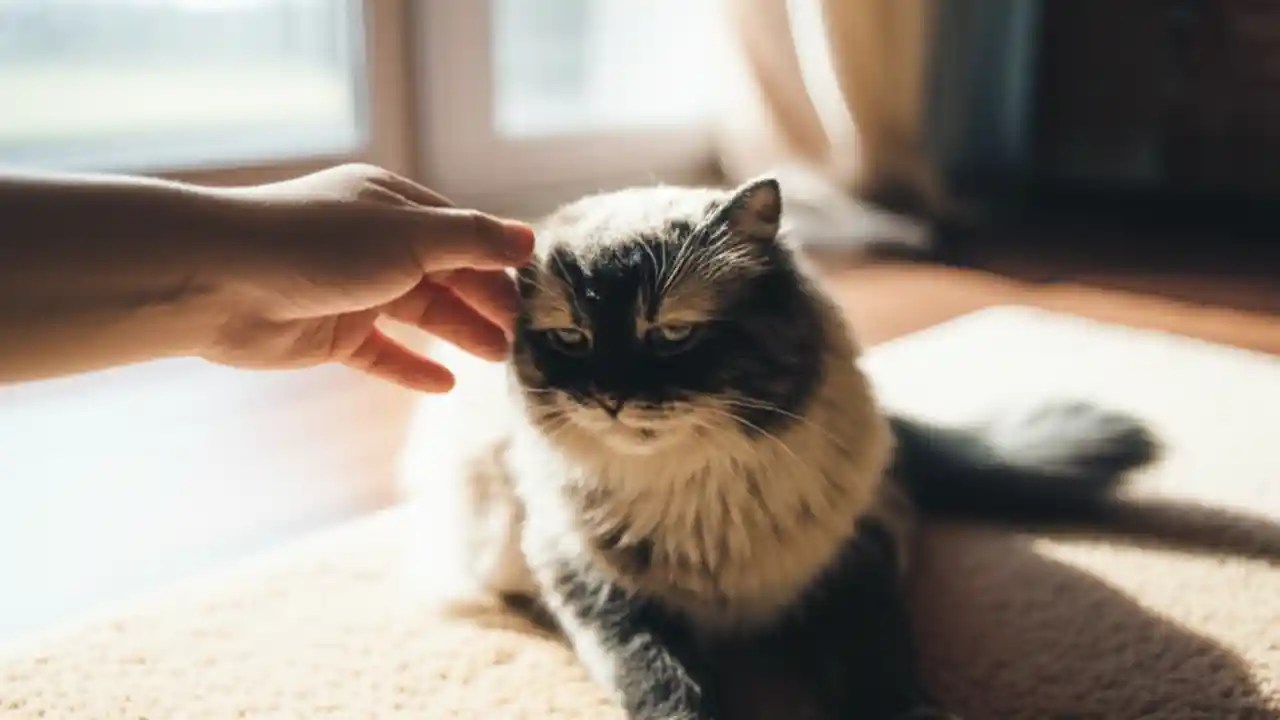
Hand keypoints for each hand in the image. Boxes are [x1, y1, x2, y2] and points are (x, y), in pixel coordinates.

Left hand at [203, 163, 533, 390]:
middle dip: (485, 302)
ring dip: (459, 332)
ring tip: (498, 357)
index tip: (536, 294)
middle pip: (445, 275)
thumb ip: (471, 241)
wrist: (219, 279)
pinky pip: (383, 353)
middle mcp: (375, 245)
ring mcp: (353, 290)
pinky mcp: (330, 335)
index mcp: (393, 206)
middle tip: (524, 334)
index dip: (498, 263)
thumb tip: (529, 239)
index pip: (461, 234)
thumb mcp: (409, 235)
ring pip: (419, 314)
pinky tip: (445, 383)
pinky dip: (413, 366)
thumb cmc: (318, 244)